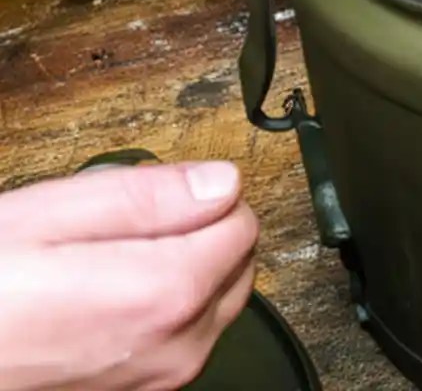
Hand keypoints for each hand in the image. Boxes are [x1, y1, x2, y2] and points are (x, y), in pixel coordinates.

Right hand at [0, 161, 258, 390]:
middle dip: (202, 230)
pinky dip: (169, 307)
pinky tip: (110, 292)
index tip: (161, 190)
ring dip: (189, 268)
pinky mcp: (142, 390)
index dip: (204, 195)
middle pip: (238, 262)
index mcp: (164, 292)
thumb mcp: (50, 215)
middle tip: (130, 222)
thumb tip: (221, 182)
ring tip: (111, 256)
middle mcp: (176, 343)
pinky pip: (188, 335)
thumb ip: (149, 196)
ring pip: (218, 299)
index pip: (241, 222)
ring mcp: (161, 375)